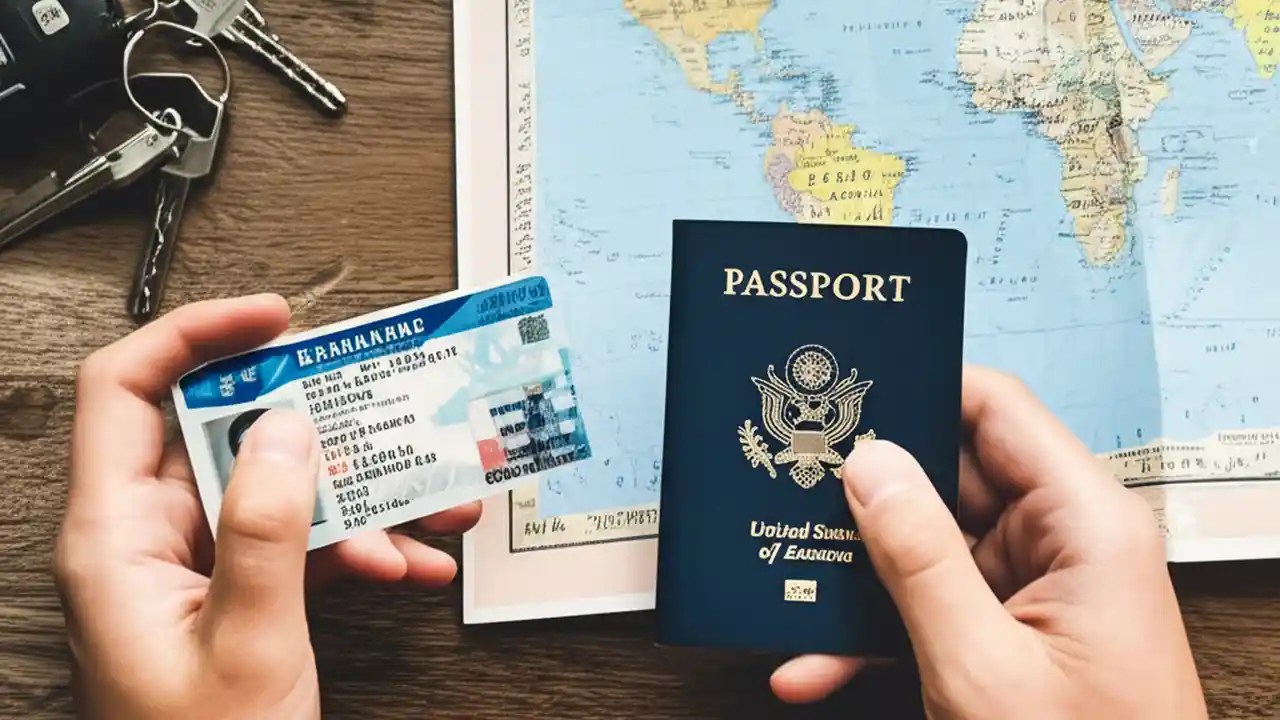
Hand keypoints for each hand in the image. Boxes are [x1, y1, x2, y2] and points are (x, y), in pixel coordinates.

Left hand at [53, 295, 480, 719]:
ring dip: (354, 497)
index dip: (195, 337)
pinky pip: (296, 544)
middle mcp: (146, 542)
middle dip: (311, 427)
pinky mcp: (234, 594)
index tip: (273, 322)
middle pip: (220, 436)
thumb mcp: (247, 639)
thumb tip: (284, 429)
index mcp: (114, 539)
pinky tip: (406, 562)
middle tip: (372, 410)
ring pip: (273, 492)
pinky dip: (354, 548)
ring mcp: (193, 568)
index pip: (126, 391)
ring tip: (423, 506)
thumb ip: (265, 528)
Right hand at [770, 367, 1207, 717]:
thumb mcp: (982, 666)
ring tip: (792, 573)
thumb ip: (921, 559)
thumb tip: (871, 465)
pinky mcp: (1012, 629)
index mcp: (1085, 524)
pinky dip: (878, 624)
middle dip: (871, 487)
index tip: (843, 391)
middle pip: (953, 473)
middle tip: (793, 482)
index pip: (996, 409)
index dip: (920, 388)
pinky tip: (818, 655)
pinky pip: (935, 600)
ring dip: (863, 569)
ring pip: (932, 541)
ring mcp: (1036, 587)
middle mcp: (1065, 541)